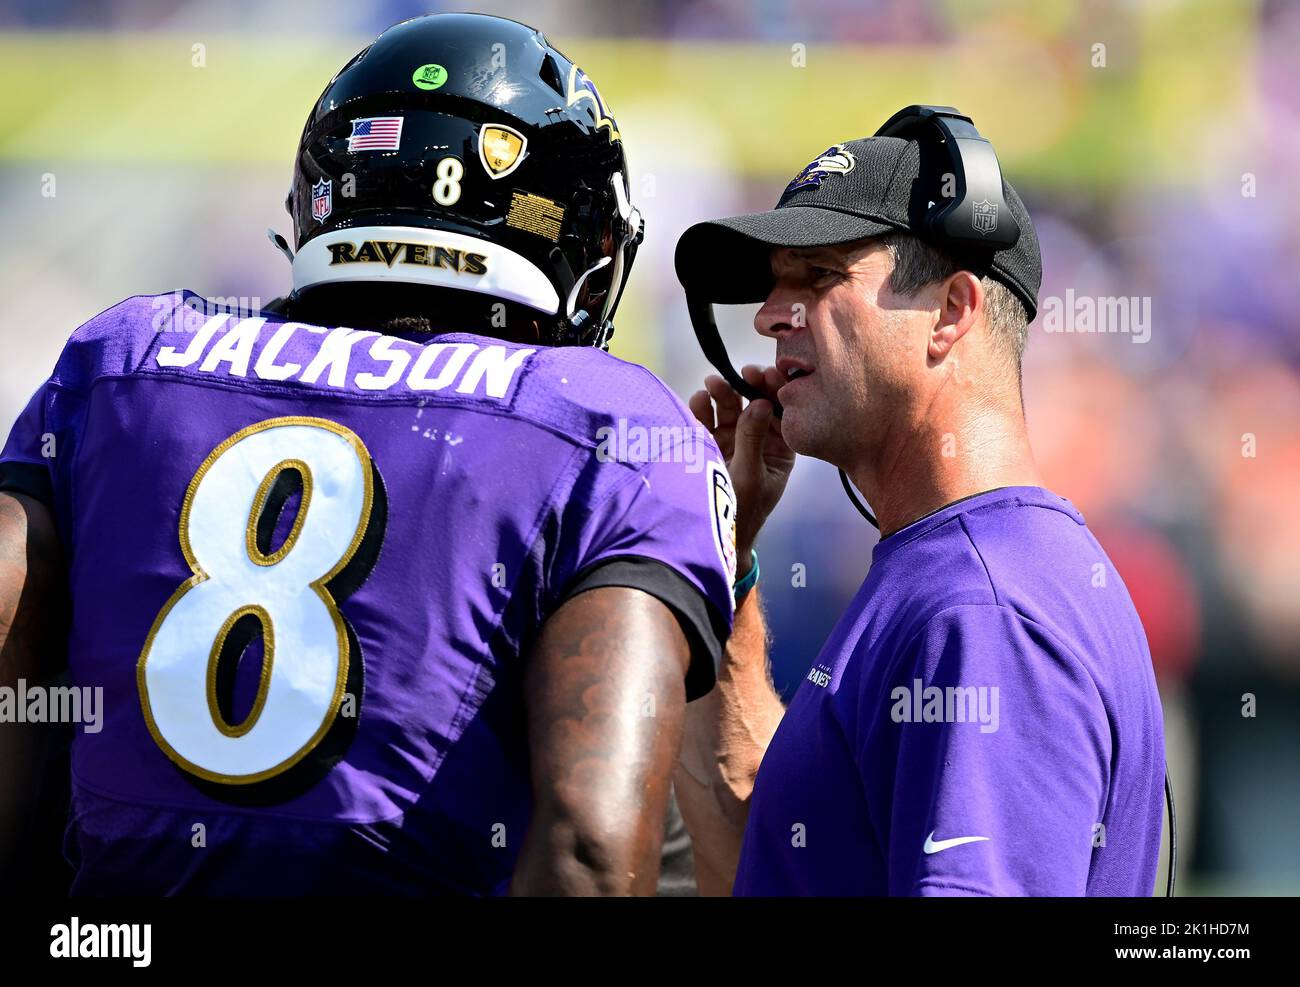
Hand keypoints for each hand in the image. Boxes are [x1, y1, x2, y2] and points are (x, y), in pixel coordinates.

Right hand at [689, 365, 795, 569]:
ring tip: (713, 384)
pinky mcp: (710, 442)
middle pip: (755, 403)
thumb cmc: (742, 511)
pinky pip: (707, 419)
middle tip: (742, 373)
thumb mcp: (750, 475)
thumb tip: (760, 403)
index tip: (768, 374)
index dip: (776, 391)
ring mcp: (733, 439)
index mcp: (780, 448)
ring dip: (723, 393)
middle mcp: (758, 439)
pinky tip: (699, 399)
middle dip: (748, 386)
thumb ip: (752, 439)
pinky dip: (703, 407)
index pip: (781, 412)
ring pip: (730, 408)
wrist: (715, 533)